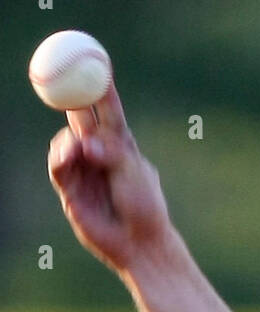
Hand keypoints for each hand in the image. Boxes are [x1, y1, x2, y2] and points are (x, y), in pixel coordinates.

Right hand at [47, 82, 171, 274]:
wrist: (140, 244)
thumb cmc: (145, 207)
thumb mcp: (134, 172)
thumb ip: (110, 152)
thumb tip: (85, 143)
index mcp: (121, 146)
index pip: (108, 111)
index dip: (101, 88)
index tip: (97, 64)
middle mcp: (100, 155)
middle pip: (80, 119)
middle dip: (72, 99)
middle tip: (67, 83)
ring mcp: (84, 171)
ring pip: (65, 141)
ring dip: (70, 139)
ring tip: (83, 150)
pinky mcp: (71, 191)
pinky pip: (58, 167)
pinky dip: (61, 158)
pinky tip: (70, 156)